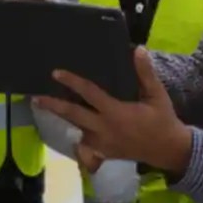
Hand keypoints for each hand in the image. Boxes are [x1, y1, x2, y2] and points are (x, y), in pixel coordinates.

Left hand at [35, 47, 192, 174]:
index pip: (89, 94)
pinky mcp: (102, 152)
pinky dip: (74, 132)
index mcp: (115, 112)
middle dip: (52, 105)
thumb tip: (138, 50)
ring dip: (60, 117)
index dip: (72, 82)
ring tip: (44, 105)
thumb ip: (145, 74)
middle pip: (72, 115)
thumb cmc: (162, 120)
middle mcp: (103, 129)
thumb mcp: (157, 96)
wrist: (167, 150)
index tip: (56, 73)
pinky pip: (82, 143)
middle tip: (35, 97)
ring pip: (75, 127)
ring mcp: (100, 143)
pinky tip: (66, 123)